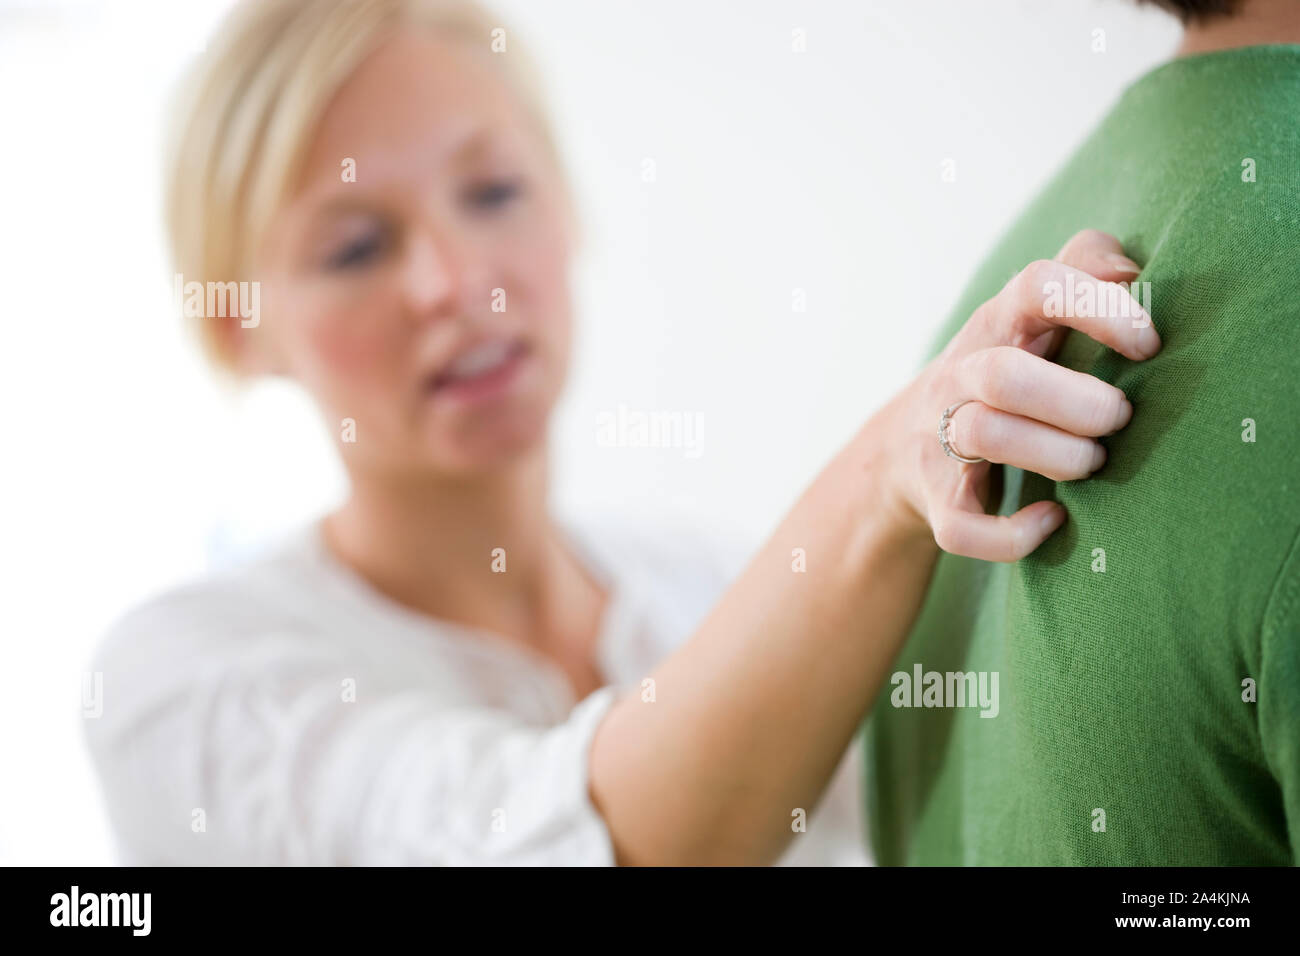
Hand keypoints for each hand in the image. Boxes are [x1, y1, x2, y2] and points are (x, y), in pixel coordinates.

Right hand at [877, 229, 1160, 561]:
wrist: (903, 450)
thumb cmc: (1001, 373)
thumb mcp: (1028, 316)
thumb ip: (1083, 270)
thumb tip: (1135, 271)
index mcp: (996, 325)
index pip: (1036, 286)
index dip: (1095, 307)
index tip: (1146, 345)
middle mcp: (961, 376)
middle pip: (1003, 375)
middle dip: (1077, 402)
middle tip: (1118, 419)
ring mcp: (941, 440)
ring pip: (983, 437)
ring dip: (1056, 455)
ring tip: (1091, 462)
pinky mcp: (939, 503)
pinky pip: (965, 528)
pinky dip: (1015, 534)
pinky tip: (1053, 520)